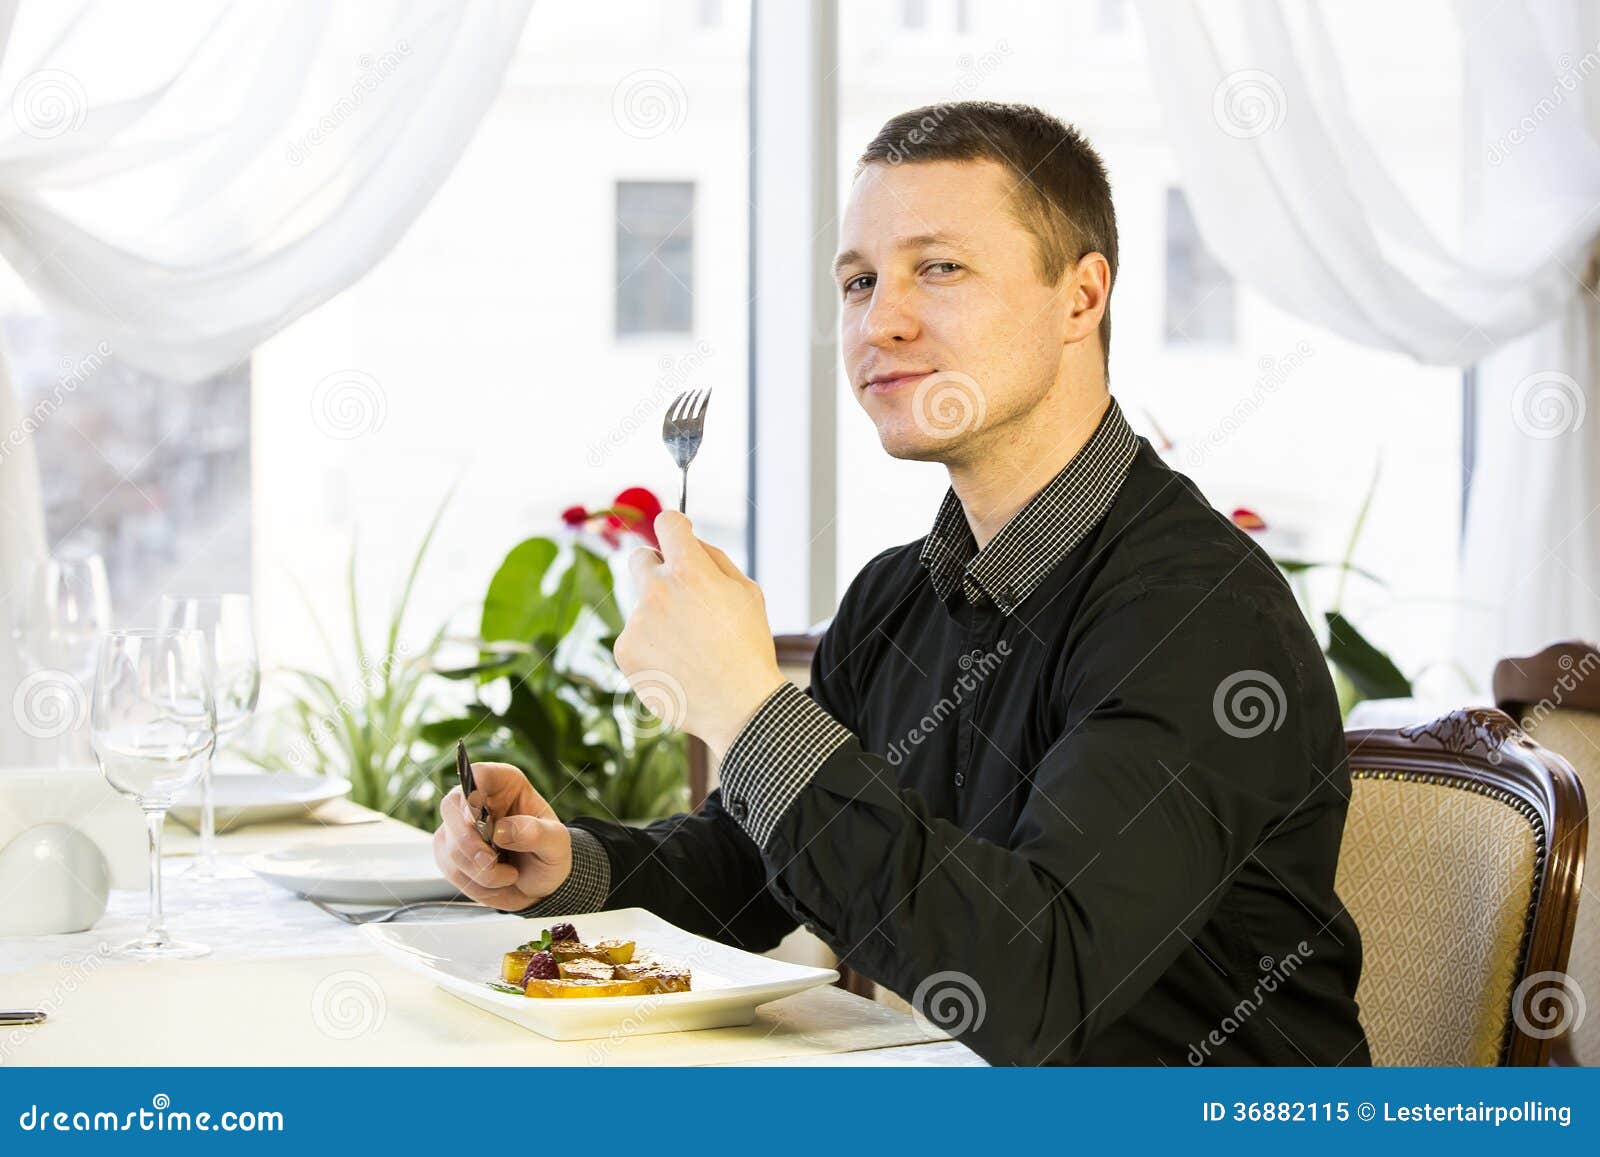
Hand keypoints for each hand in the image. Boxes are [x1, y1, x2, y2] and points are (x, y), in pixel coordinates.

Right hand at [433, 762, 571, 910]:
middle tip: (492, 863)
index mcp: (504, 783)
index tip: (475, 817)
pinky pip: (451, 870)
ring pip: (451, 847)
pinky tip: (497, 885)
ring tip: (510, 877)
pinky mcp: (448, 851)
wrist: (540, 882)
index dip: (471, 793)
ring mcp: (457, 825)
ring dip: (480, 872)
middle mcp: (476, 798)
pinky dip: (475, 885)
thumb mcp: (556, 843)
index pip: (479, 773)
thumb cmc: (548, 853)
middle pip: (452, 809)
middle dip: (470, 844)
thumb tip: (502, 830)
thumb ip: (536, 834)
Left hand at [614, 511, 785, 756]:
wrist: (738, 706)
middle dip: (656, 568)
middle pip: (640, 558)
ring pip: (641, 606)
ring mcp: (636, 623)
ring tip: (691, 648)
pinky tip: (677, 665)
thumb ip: (714, 559)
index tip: (678, 535)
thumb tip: (688, 541)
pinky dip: (650, 648)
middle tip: (679, 594)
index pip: (667, 523)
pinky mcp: (624, 651)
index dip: (675, 526)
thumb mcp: (748, 592)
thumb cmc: (748, 647)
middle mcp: (656, 591)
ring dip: (659, 617)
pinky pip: (634, 637)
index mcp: (690, 571)